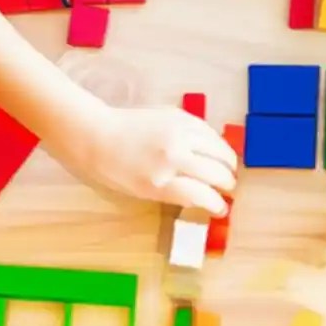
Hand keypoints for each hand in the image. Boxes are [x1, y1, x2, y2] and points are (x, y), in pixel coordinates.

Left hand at [53, 106, 236, 216]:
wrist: (96, 133)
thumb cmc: (113, 169)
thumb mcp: (142, 192)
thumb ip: (174, 193)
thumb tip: (204, 196)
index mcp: (159, 181)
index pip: (203, 195)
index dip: (217, 205)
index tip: (222, 209)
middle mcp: (172, 156)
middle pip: (216, 172)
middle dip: (227, 184)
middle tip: (229, 189)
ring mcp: (177, 132)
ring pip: (218, 148)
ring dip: (227, 162)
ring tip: (228, 170)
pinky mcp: (178, 116)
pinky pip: (208, 131)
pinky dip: (216, 142)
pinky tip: (216, 149)